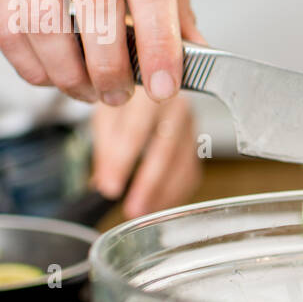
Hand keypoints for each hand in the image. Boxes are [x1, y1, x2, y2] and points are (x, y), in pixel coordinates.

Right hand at [0, 0, 215, 104]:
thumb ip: (179, 17)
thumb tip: (195, 62)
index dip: (157, 43)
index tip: (163, 87)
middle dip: (110, 63)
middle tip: (121, 96)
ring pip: (44, 18)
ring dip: (69, 71)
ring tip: (91, 92)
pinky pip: (8, 27)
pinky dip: (32, 65)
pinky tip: (56, 79)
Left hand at [91, 90, 201, 218]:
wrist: (147, 90)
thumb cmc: (123, 103)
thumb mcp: (105, 117)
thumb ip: (105, 148)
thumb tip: (104, 183)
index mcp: (148, 91)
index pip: (137, 129)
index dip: (123, 161)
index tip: (111, 188)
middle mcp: (176, 105)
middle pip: (166, 149)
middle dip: (148, 183)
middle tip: (132, 208)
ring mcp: (191, 125)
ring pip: (183, 164)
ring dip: (163, 193)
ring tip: (143, 211)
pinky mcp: (198, 144)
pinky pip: (191, 173)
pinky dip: (175, 193)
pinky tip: (158, 204)